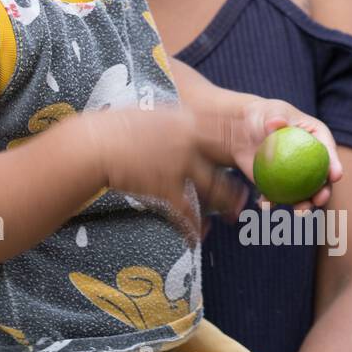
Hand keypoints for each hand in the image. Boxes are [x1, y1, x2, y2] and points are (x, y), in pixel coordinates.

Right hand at [90, 104, 249, 233]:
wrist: (94, 145)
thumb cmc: (116, 128)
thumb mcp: (151, 114)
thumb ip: (175, 121)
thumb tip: (187, 123)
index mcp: (187, 119)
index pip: (227, 126)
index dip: (245, 140)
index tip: (258, 150)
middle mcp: (189, 139)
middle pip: (229, 157)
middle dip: (244, 172)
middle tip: (252, 188)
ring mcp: (180, 163)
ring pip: (216, 187)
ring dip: (227, 204)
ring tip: (233, 214)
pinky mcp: (167, 186)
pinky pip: (189, 211)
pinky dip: (194, 226)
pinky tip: (196, 236)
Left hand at [225, 99, 343, 211]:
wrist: (242, 130)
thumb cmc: (261, 116)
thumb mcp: (269, 114)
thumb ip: (274, 120)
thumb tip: (277, 123)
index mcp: (317, 139)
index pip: (328, 151)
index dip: (335, 165)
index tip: (336, 176)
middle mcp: (311, 160)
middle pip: (322, 178)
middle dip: (325, 193)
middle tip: (319, 200)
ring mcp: (297, 175)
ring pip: (305, 193)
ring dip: (304, 205)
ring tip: (299, 212)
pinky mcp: (279, 184)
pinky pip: (278, 196)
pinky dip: (272, 201)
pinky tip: (265, 205)